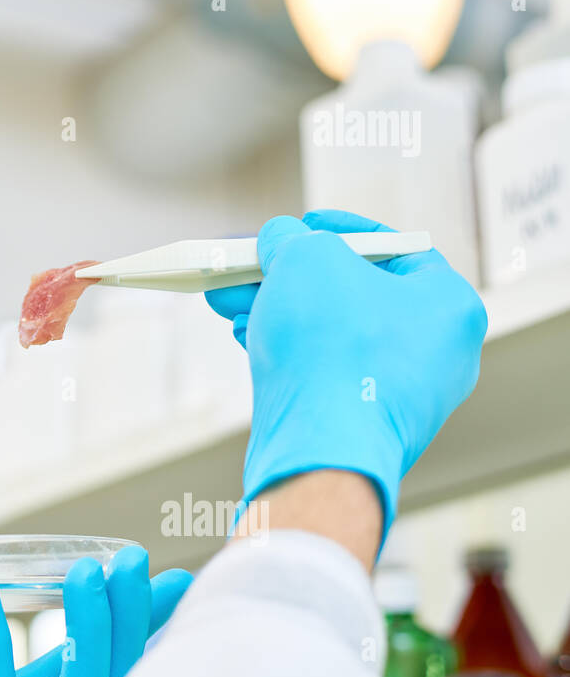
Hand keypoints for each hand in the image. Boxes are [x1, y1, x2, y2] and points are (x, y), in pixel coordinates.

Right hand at [204, 209, 486, 540]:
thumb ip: (292, 240)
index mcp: (448, 305)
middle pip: (352, 293)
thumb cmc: (330, 349)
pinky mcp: (360, 426)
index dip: (341, 229)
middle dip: (290, 275)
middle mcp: (436, 353)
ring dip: (277, 311)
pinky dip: (284, 350)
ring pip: (329, 334)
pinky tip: (244, 335)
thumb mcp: (305, 259)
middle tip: (250, 264)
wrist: (319, 451)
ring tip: (227, 297)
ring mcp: (400, 395)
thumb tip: (279, 240)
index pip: (395, 248)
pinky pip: (322, 373)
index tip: (303, 225)